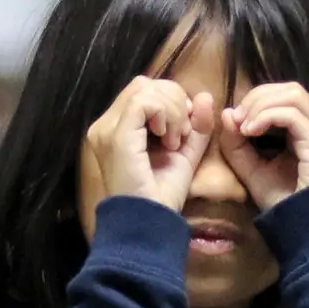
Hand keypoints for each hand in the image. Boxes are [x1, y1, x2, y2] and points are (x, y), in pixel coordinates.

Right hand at [84, 76, 216, 211]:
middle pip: (144, 84)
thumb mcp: (185, 154)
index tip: (185, 130)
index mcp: (117, 128)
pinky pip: (144, 101)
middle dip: (173, 101)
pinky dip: (165, 114)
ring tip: (176, 142)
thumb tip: (203, 95)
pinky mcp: (115, 135)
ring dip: (172, 110)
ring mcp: (106, 129)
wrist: (150, 223)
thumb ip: (195, 126)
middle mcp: (105, 125)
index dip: (172, 101)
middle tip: (182, 135)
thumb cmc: (163, 195)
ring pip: (145, 88)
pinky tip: (169, 140)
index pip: (145, 91)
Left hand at [222, 82, 308, 210]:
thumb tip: (228, 113)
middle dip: (258, 97)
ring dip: (261, 105)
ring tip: (245, 126)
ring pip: (292, 95)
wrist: (303, 229)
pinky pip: (292, 114)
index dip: (258, 99)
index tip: (236, 120)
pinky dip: (267, 117)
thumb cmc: (283, 203)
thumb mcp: (252, 169)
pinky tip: (251, 132)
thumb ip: (238, 143)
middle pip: (290, 89)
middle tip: (238, 119)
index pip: (286, 95)